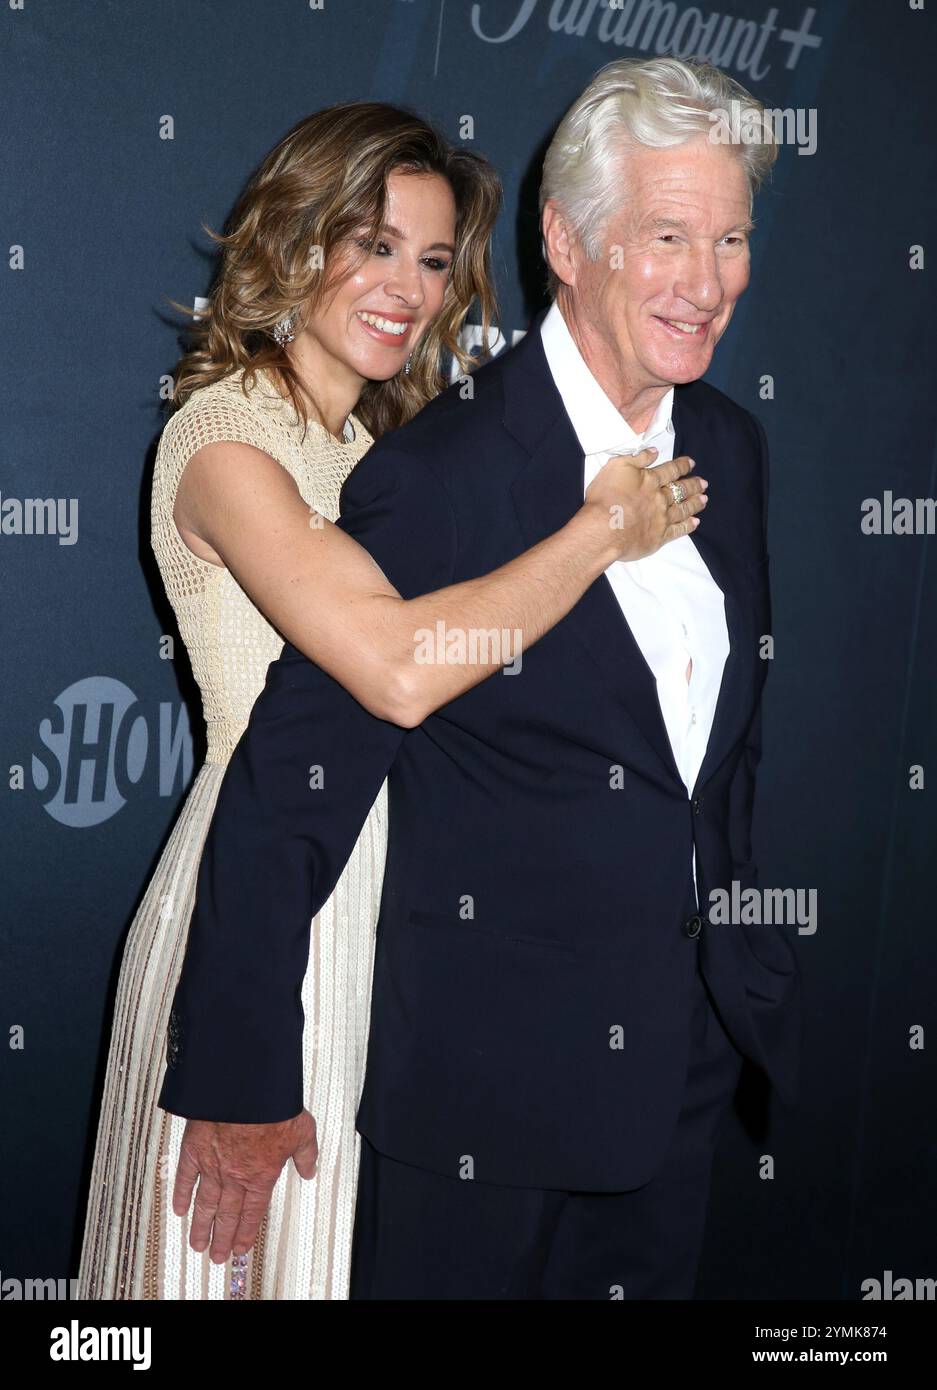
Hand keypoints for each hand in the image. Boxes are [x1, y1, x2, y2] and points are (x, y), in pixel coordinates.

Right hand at [171, 1109, 317, 1262]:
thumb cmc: (271, 1106)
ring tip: (197, 1243)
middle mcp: (235, 1176)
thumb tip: (309, 1169)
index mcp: (261, 1174)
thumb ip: (305, 1154)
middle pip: (226, 1215)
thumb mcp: (302, 1131)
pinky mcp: (194, 1149)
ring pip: (205, 1204)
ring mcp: (212, 1165)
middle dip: (221, 1238)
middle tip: (216, 1256)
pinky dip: (180, 1194)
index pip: (253, 1212)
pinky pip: (185, 1177)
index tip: (239, 1248)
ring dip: (200, 1226)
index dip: (246, 1232)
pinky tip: (178, 1208)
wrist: (245, 1088)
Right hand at [583, 448, 707, 560]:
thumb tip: (654, 452)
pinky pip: (678, 531)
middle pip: (681, 490)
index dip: (682, 466)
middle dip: (694, 485)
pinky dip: (688, 526)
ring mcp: (662, 519)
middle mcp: (660, 499)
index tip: (692, 464)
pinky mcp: (659, 537)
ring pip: (683, 509)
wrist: (603, 529)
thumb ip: (636, 458)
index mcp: (650, 480)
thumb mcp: (616, 467)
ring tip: (704, 500)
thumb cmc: (605, 497)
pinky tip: (695, 523)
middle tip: (704, 483)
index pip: (671, 470)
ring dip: (695, 504)